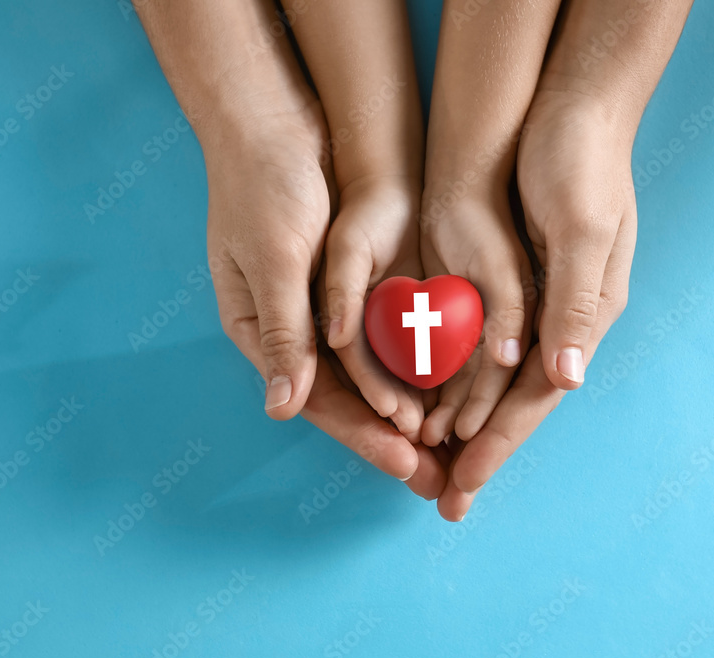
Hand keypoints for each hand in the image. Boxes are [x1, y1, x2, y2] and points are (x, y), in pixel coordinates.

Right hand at [204, 101, 433, 488]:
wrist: (281, 121)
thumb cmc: (264, 185)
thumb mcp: (273, 258)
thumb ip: (284, 330)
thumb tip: (282, 407)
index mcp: (261, 332)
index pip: (317, 398)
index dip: (362, 431)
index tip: (405, 461)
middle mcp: (297, 330)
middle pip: (350, 398)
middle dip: (394, 439)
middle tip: (437, 479)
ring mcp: (328, 310)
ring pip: (375, 375)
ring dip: (412, 412)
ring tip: (453, 450)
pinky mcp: (358, 287)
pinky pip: (392, 339)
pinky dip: (418, 366)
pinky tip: (451, 392)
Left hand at [435, 89, 638, 520]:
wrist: (558, 107)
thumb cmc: (577, 162)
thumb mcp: (580, 227)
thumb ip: (573, 301)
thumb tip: (565, 377)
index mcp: (584, 313)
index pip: (535, 397)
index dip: (498, 443)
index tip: (462, 487)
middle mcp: (557, 319)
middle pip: (512, 402)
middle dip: (479, 453)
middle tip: (445, 504)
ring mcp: (528, 304)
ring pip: (490, 383)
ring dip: (461, 425)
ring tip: (428, 466)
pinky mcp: (500, 284)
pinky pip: (473, 346)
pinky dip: (451, 380)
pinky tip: (426, 405)